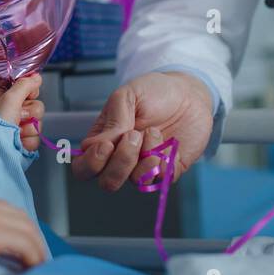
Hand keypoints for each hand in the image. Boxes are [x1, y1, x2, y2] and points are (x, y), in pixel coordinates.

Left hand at [0, 73, 44, 151]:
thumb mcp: (9, 98)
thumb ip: (24, 85)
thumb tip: (36, 76)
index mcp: (5, 99)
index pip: (27, 90)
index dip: (30, 93)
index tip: (28, 96)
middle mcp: (12, 112)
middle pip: (36, 106)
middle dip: (30, 113)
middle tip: (18, 116)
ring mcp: (19, 128)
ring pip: (38, 122)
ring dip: (29, 128)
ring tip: (16, 131)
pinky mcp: (25, 142)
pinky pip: (37, 137)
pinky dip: (29, 140)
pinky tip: (19, 141)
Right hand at [0, 192, 47, 266]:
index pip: (6, 210)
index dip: (19, 228)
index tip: (24, 245)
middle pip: (21, 217)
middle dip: (33, 238)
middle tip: (37, 257)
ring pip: (27, 229)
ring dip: (36, 248)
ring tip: (38, 265)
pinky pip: (24, 243)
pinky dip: (33, 256)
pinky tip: (33, 267)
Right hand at [71, 70, 213, 191]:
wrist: (189, 94)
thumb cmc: (155, 92)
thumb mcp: (128, 96)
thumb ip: (112, 121)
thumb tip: (96, 145)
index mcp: (103, 141)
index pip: (83, 167)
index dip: (92, 163)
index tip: (107, 145)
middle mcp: (121, 159)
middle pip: (107, 182)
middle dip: (121, 162)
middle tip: (135, 136)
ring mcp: (143, 166)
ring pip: (135, 181)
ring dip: (146, 157)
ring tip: (156, 133)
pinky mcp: (167, 170)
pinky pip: (161, 178)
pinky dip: (166, 160)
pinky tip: (170, 142)